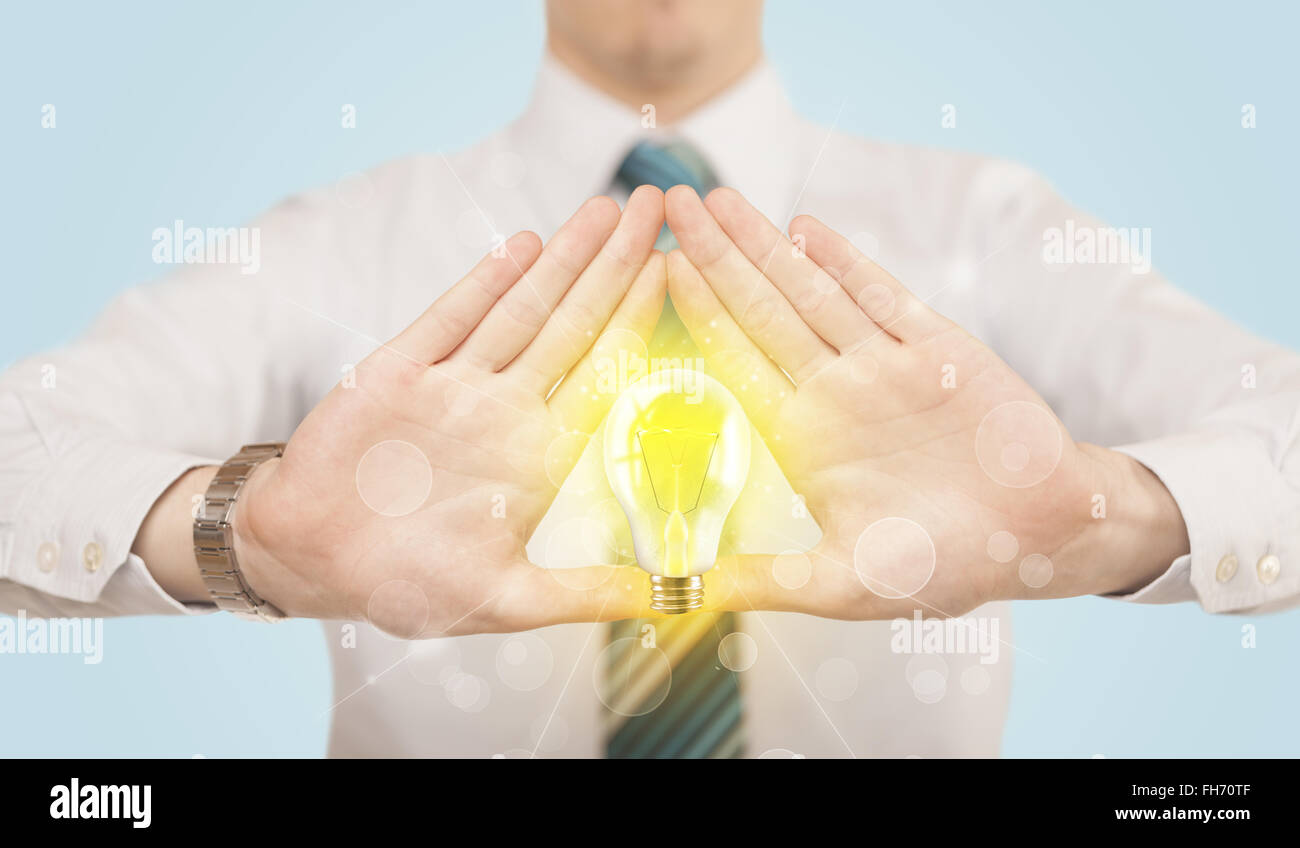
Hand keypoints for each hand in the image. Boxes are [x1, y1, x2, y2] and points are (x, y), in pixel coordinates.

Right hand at [234, 188, 666, 635]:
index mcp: (537, 456)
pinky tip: (525, 245)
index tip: (683, 273)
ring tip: (608, 208)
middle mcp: (504, 410)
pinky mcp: (398, 371)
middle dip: (617, 266)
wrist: (309, 561)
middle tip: (659, 208)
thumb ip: (586, 595)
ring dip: (564, 259)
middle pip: (574, 324)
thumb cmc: (405, 586)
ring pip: (521, 309)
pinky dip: (486, 282)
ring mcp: (453, 385)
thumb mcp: (506, 602)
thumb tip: (674, 600)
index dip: (641, 323)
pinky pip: (449, 317)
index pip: (603, 375)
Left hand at [664, 186, 1188, 618]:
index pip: (736, 362)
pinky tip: (804, 229)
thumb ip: (769, 581)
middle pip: (761, 311)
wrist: (1042, 535)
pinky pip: (883, 297)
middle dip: (715, 257)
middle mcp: (834, 392)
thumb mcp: (846, 584)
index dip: (696, 314)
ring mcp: (882, 365)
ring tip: (717, 201)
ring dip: (764, 246)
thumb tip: (685, 594)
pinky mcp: (937, 349)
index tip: (652, 271)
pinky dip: (845, 263)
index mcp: (804, 439)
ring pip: (811, 293)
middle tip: (670, 203)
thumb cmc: (946, 565)